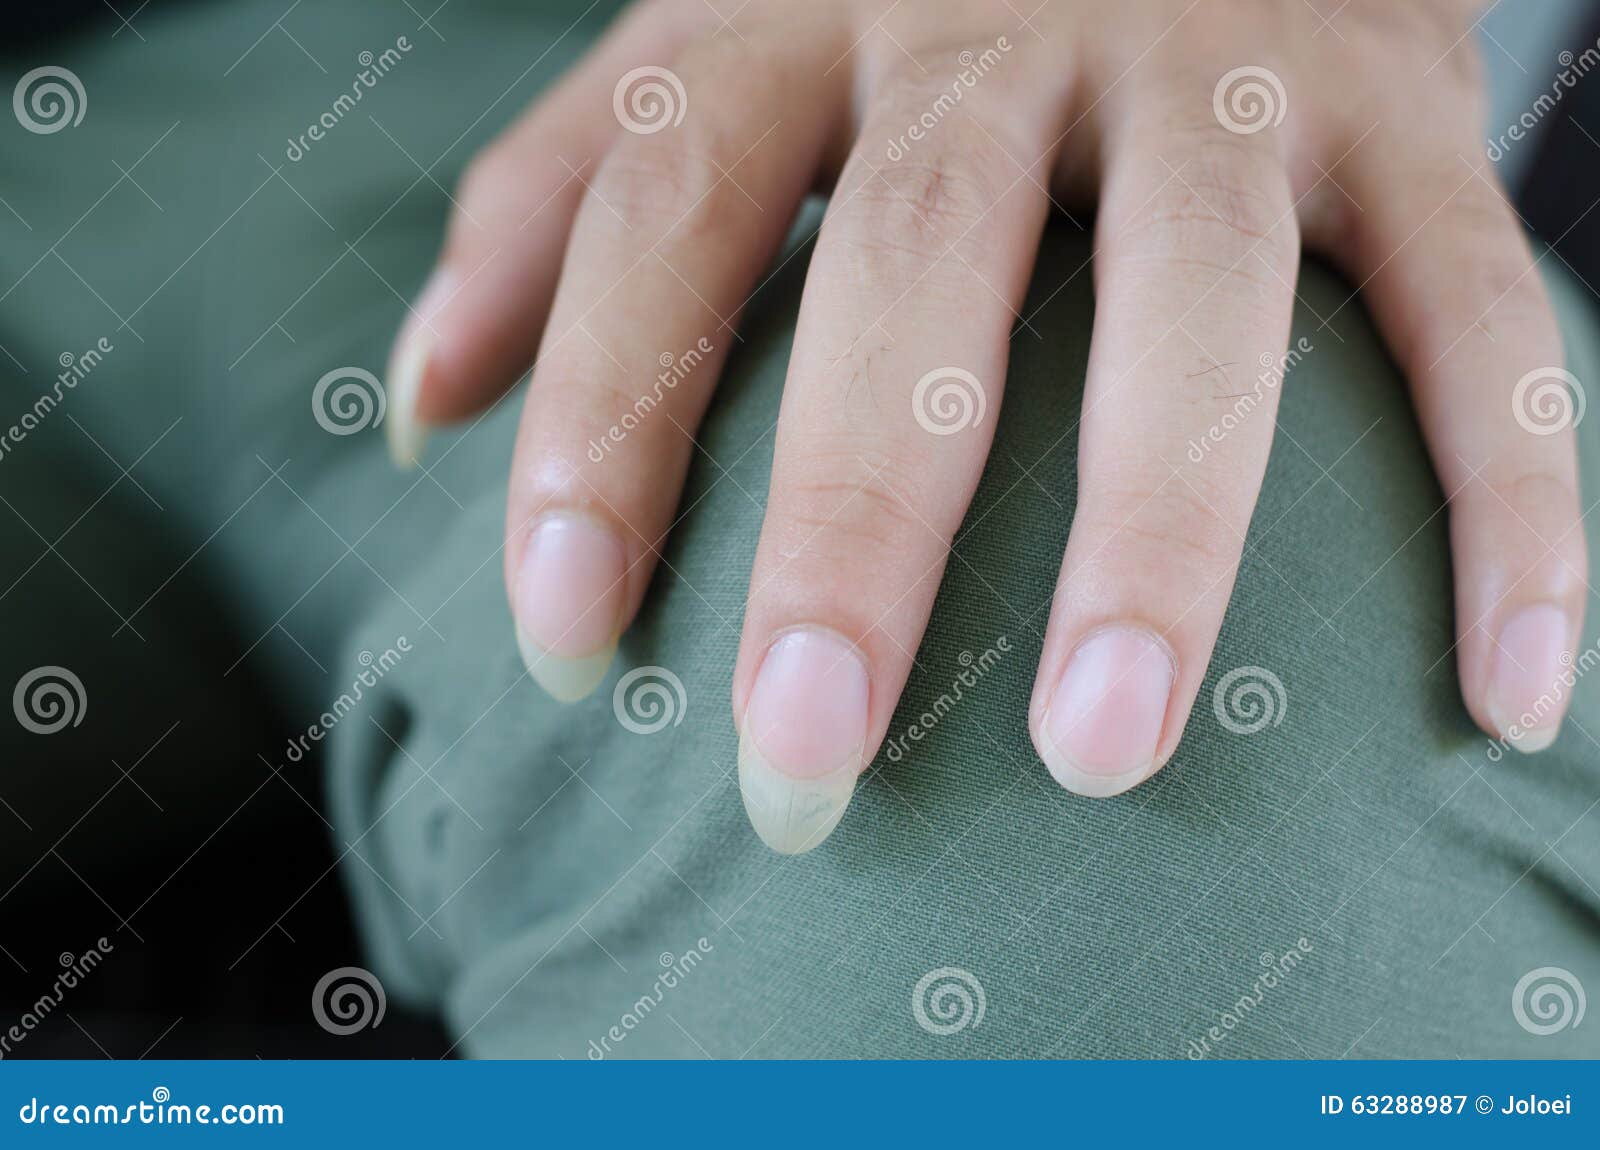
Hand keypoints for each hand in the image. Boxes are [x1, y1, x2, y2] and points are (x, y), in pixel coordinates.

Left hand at [384, 0, 1585, 852]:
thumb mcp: (719, 41)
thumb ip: (563, 200)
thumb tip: (426, 400)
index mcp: (810, 11)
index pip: (665, 213)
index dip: (600, 423)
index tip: (565, 641)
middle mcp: (1008, 23)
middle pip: (913, 274)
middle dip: (854, 519)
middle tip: (802, 756)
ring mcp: (1226, 66)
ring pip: (1198, 303)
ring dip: (1159, 531)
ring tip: (1106, 757)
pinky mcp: (1406, 111)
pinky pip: (1476, 309)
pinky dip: (1513, 497)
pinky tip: (1508, 688)